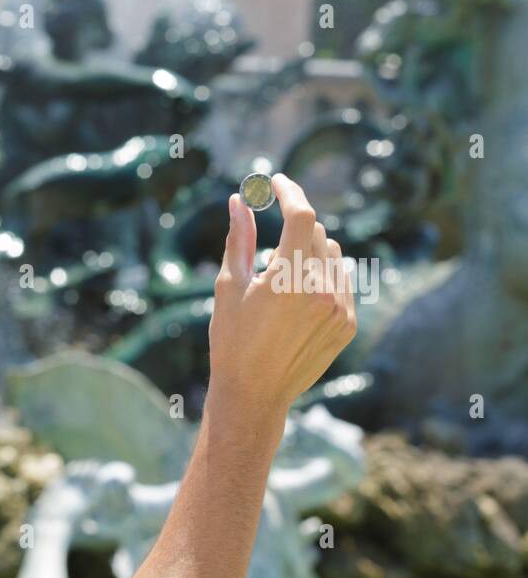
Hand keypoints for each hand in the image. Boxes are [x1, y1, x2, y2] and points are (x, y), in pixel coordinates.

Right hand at [208, 173, 355, 417]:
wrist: (254, 394)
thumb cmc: (232, 341)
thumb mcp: (229, 288)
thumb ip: (239, 241)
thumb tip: (239, 202)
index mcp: (288, 279)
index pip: (301, 217)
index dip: (290, 192)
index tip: (278, 183)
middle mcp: (321, 290)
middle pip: (316, 234)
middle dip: (293, 230)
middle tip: (270, 246)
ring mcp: (340, 308)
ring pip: (333, 256)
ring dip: (311, 253)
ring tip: (283, 280)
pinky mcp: (348, 324)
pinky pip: (342, 282)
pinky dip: (323, 278)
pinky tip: (299, 300)